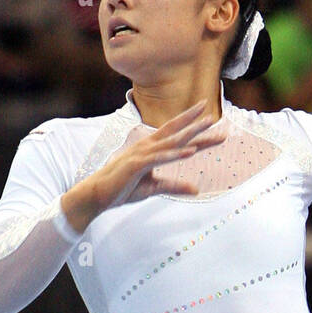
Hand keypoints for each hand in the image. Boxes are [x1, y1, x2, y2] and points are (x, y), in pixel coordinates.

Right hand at [64, 100, 227, 229]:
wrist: (98, 195)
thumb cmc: (123, 187)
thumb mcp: (154, 187)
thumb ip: (175, 186)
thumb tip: (196, 189)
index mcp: (152, 149)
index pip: (176, 135)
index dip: (193, 127)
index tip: (210, 120)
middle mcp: (148, 146)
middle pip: (177, 133)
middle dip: (195, 124)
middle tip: (213, 117)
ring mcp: (142, 154)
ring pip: (171, 141)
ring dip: (190, 133)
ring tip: (207, 125)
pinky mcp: (136, 165)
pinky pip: (159, 158)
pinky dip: (175, 154)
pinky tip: (189, 151)